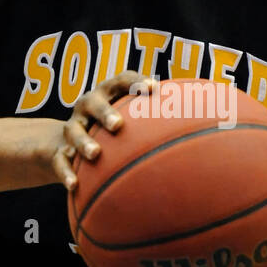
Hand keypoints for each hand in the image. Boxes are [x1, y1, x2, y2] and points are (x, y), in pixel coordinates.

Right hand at [48, 72, 154, 189]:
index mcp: (108, 92)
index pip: (121, 79)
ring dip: (83, 142)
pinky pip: (59, 162)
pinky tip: (75, 187)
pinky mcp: (57, 151)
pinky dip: (66, 174)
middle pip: (94, 103)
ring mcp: (71, 127)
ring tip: (94, 156)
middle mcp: (87, 106)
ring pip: (73, 132)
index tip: (154, 89)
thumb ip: (159, 120)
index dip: (136, 82)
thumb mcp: (132, 118)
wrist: (65, 141)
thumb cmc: (113, 127)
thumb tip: (209, 125)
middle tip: (118, 125)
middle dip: (106, 112)